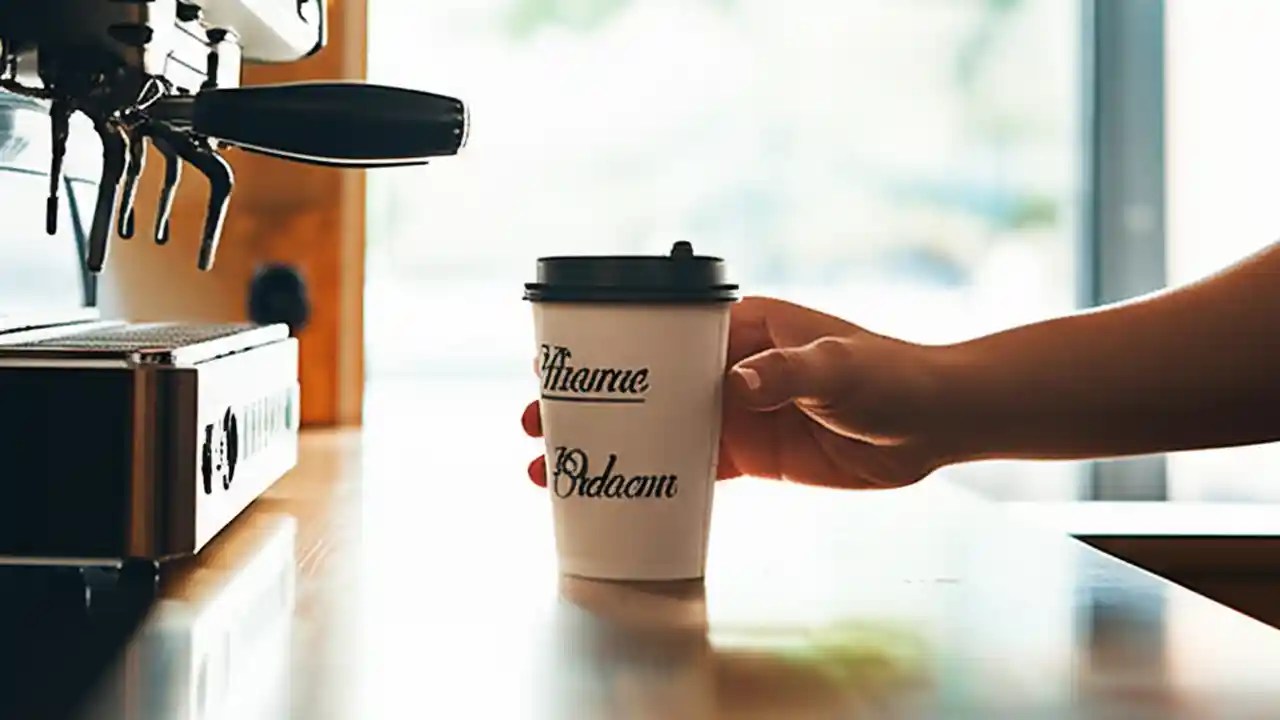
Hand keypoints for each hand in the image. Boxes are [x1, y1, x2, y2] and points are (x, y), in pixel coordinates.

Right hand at [521, 296, 947, 489]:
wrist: (931, 425)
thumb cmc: (890, 375)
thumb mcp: (840, 367)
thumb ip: (791, 372)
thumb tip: (739, 384)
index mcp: (743, 329)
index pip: (660, 332)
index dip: (607, 347)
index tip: (558, 361)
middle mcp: (731, 367)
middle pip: (644, 383)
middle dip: (590, 402)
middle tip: (538, 422)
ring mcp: (738, 412)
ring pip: (657, 428)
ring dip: (610, 444)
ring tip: (552, 467)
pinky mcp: (752, 455)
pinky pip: (691, 467)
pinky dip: (652, 479)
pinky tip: (614, 494)